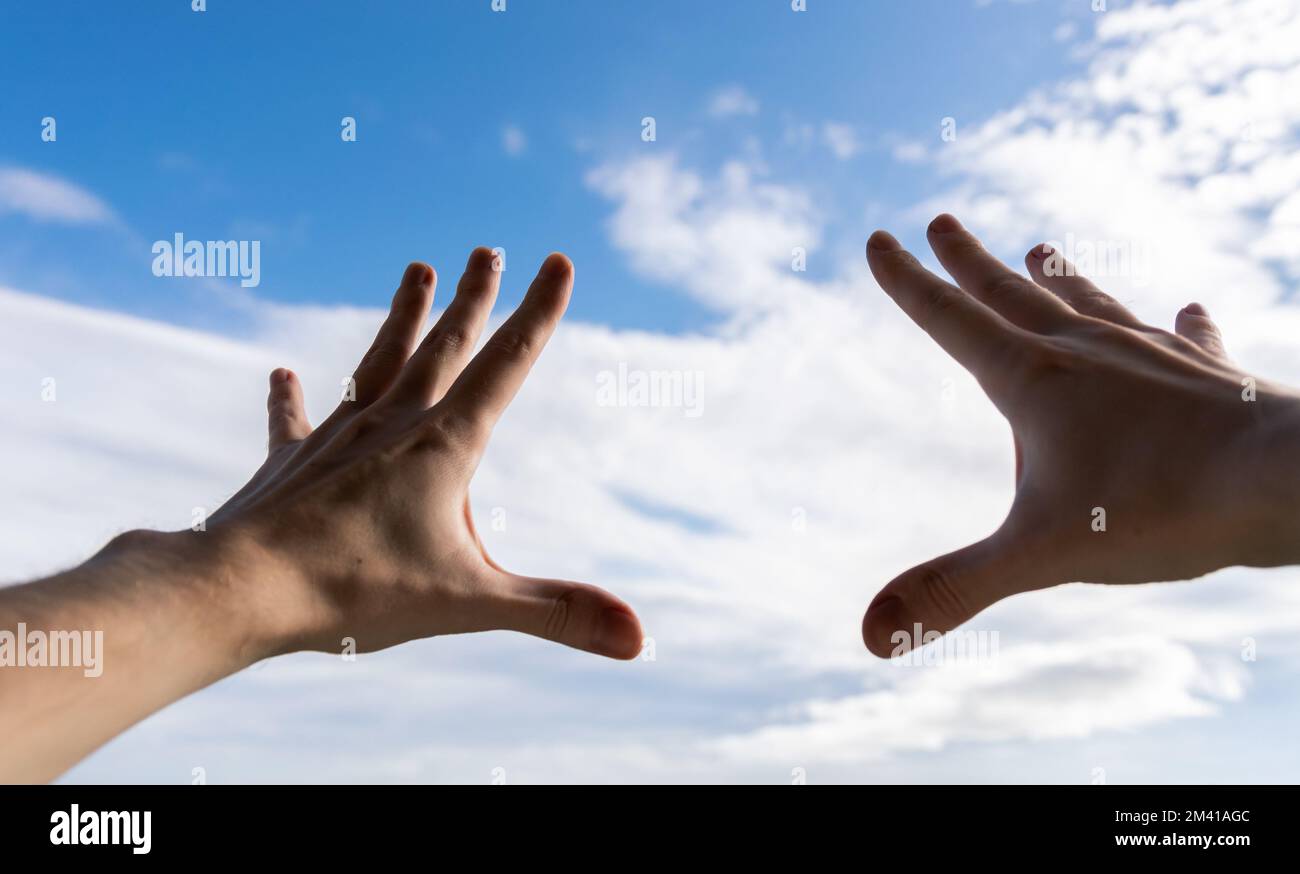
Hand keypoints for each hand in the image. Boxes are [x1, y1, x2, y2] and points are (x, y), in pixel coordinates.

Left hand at [209, 249, 642, 659]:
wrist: (240, 589)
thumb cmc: (357, 592)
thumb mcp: (472, 602)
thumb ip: (557, 613)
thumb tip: (640, 638)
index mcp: (444, 446)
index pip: (507, 364)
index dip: (539, 311)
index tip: (558, 260)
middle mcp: (394, 424)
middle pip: (444, 346)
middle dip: (474, 297)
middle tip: (487, 250)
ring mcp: (338, 437)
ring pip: (380, 362)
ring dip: (403, 317)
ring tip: (417, 270)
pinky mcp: (291, 464)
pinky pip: (294, 422)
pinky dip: (291, 399)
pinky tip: (282, 375)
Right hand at [861, 214, 1299, 657]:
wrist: (1289, 480)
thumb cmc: (1164, 511)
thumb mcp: (1042, 555)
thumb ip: (955, 590)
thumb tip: (868, 634)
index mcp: (1034, 382)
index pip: (951, 320)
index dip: (907, 283)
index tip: (880, 239)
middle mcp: (1089, 352)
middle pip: (1012, 295)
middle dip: (970, 261)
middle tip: (943, 220)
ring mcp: (1154, 356)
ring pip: (1091, 304)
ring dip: (1059, 276)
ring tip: (1041, 246)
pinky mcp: (1210, 377)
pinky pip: (1186, 338)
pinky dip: (1180, 324)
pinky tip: (1187, 307)